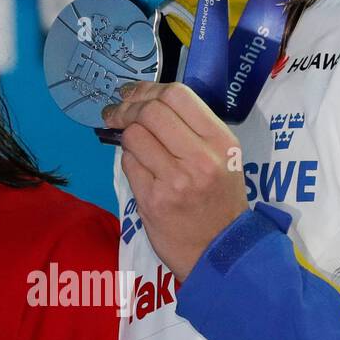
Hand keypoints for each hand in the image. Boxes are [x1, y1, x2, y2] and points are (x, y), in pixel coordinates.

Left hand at [101, 81, 248, 282]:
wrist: (221, 251)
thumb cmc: (219, 199)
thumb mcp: (222, 158)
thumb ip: (192, 128)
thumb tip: (146, 98)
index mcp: (221, 141)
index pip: (178, 95)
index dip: (148, 89)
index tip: (133, 94)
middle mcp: (201, 158)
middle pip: (150, 111)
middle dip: (127, 108)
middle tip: (117, 112)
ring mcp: (175, 180)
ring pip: (134, 135)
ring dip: (125, 134)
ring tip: (129, 140)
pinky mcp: (153, 200)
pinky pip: (127, 164)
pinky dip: (128, 159)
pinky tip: (137, 166)